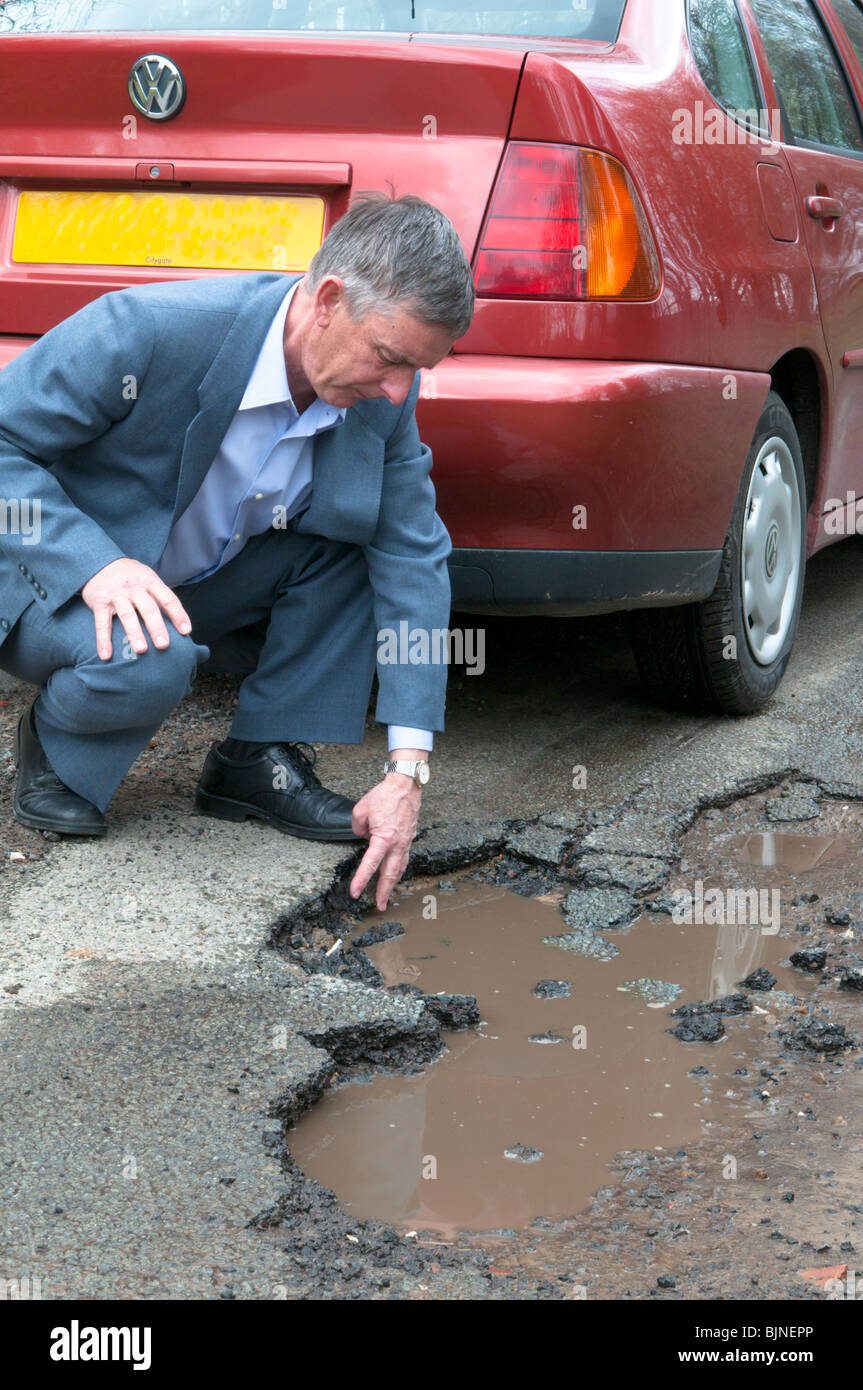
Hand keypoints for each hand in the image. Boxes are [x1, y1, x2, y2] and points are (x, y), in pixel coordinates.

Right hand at [81, 558, 191, 660]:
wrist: (96, 559)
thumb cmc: (128, 575)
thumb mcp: (146, 577)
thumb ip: (159, 596)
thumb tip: (177, 622)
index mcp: (149, 580)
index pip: (168, 598)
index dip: (178, 614)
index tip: (185, 631)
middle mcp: (134, 587)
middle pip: (149, 608)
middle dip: (157, 627)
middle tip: (164, 645)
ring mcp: (116, 594)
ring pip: (127, 615)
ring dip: (134, 633)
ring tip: (141, 650)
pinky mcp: (99, 601)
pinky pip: (102, 622)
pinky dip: (103, 640)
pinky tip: (106, 655)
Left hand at [350, 773, 421, 909]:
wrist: (406, 785)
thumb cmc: (384, 795)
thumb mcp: (360, 811)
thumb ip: (357, 827)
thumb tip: (362, 835)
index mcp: (384, 838)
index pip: (370, 864)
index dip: (361, 880)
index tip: (355, 893)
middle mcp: (397, 843)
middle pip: (390, 873)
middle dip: (384, 892)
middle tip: (380, 906)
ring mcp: (406, 841)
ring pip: (400, 868)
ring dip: (393, 883)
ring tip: (388, 895)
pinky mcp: (410, 837)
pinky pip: (405, 857)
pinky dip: (399, 868)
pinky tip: (396, 873)